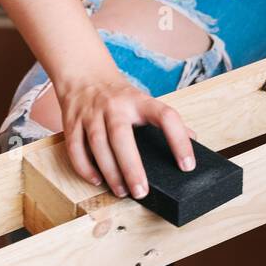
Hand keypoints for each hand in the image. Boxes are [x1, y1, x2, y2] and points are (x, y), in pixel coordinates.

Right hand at [55, 77, 195, 197]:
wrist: (84, 74)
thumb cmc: (120, 95)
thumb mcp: (145, 101)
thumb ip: (165, 120)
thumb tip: (193, 139)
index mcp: (140, 101)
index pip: (166, 117)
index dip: (179, 141)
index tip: (187, 165)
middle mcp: (115, 106)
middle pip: (121, 136)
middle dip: (132, 167)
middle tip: (142, 191)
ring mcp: (91, 114)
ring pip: (98, 145)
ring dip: (110, 172)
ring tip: (123, 192)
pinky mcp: (72, 123)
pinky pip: (76, 149)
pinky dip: (85, 168)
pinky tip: (98, 181)